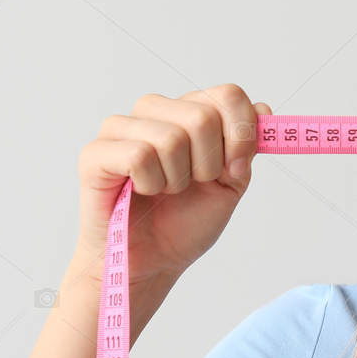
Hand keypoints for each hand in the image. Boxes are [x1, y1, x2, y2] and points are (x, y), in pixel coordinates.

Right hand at [72, 85, 271, 296]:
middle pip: (202, 116)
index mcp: (188, 112)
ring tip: (165, 191)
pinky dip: (151, 183)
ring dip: (178, 179)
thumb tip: (261, 109)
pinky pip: (139, 155)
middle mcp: (153, 112)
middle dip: (208, 165)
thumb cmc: (185, 223)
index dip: (241, 134)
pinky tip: (142, 192)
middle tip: (192, 185)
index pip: (227, 95)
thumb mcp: (231, 183)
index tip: (235, 169)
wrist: (154, 262)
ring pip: (171, 138)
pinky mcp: (95, 153)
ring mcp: (120, 129)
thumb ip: (245, 146)